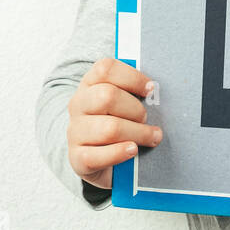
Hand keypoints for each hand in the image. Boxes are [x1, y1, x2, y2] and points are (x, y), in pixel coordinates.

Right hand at [67, 57, 162, 190]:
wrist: (93, 160)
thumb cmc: (115, 125)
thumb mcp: (120, 104)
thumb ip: (132, 93)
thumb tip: (154, 90)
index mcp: (89, 84)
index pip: (105, 69)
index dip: (132, 77)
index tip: (150, 89)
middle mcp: (78, 105)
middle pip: (107, 96)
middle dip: (135, 109)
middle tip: (146, 119)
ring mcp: (75, 131)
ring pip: (109, 128)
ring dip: (138, 134)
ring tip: (151, 138)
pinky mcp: (77, 157)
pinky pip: (99, 155)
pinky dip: (120, 153)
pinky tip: (133, 150)